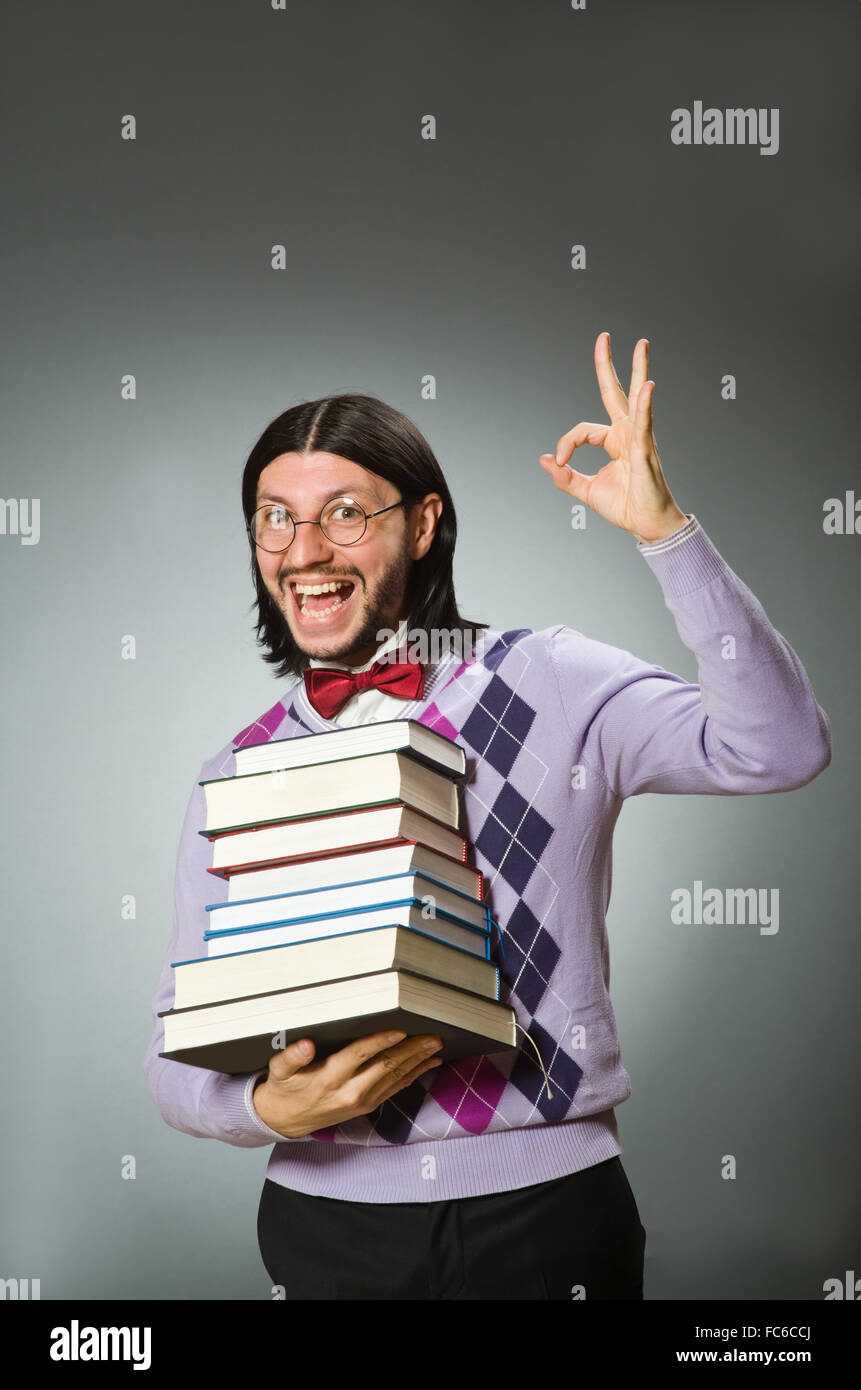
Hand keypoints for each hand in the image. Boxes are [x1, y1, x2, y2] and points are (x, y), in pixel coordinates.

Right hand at [251, 1030, 443, 1138]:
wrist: (284, 1120)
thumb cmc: (284, 1088)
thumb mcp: (279, 1070)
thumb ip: (292, 1055)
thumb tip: (306, 1044)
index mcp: (329, 1077)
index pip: (360, 1055)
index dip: (381, 1042)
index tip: (400, 1031)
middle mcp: (350, 1091)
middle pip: (386, 1066)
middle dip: (411, 1051)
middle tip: (432, 1037)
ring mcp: (361, 1101)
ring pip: (396, 1078)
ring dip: (418, 1062)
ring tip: (435, 1047)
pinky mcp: (367, 1106)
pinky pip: (395, 1089)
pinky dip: (414, 1075)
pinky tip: (428, 1065)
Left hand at [539, 332, 687, 544]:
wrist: (647, 527)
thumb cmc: (626, 507)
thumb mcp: (586, 490)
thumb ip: (564, 476)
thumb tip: (544, 459)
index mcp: (615, 441)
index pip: (583, 430)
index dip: (566, 443)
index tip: (560, 462)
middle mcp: (628, 433)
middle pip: (617, 392)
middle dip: (609, 364)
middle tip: (604, 337)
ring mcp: (640, 439)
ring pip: (636, 399)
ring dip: (638, 370)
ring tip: (642, 344)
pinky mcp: (646, 451)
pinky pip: (644, 424)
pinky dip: (645, 405)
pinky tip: (647, 386)